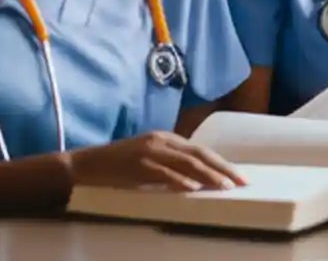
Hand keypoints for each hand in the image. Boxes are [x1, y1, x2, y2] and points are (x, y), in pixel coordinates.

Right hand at [65, 131, 246, 191]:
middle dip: (223, 168)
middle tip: (241, 182)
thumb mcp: (150, 158)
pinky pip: (163, 173)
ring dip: (207, 175)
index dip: (222, 163)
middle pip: (199, 154)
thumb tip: (199, 177)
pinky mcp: (137, 165)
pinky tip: (193, 188)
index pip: (201, 151)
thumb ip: (172, 163)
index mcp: (167, 139)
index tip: (240, 176)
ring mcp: (149, 152)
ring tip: (224, 186)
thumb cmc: (119, 166)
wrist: (85, 165)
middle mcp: (161, 141)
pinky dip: (179, 180)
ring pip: (186, 162)